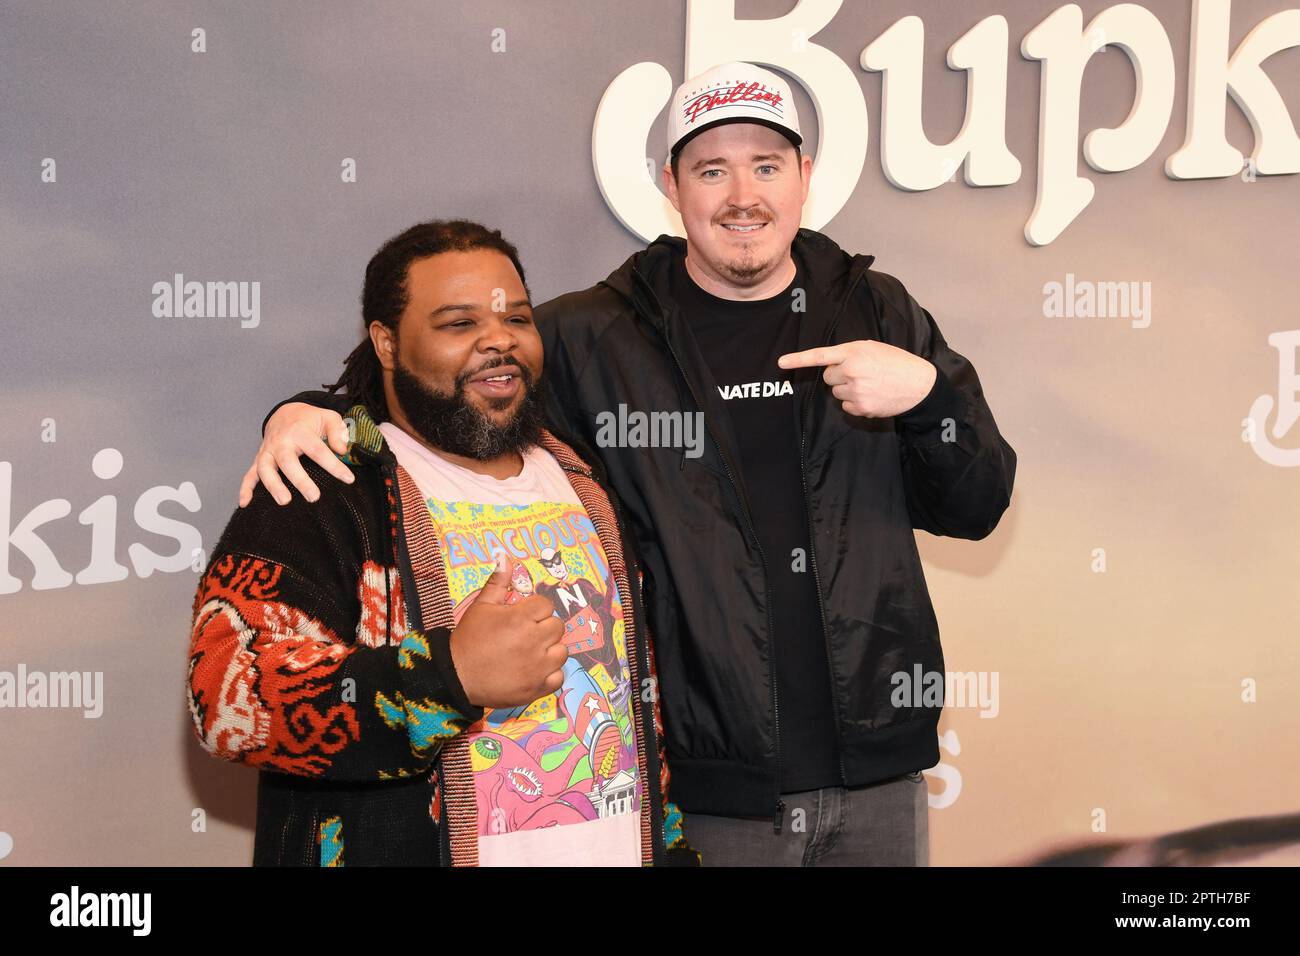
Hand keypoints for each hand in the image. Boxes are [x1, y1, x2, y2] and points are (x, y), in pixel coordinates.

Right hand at [238, 403, 354, 506]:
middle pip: (288, 461)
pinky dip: (245, 489)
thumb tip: (341, 449)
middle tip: (314, 497)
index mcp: (300, 432)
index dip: (334, 465)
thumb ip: (338, 431)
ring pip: (265, 468)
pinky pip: (249, 474)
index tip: (348, 479)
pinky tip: (245, 503)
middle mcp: (281, 442)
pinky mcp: (259, 459)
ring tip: (285, 501)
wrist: (285, 413)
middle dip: (300, 480)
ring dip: (273, 485)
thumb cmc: (310, 420)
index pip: (318, 450)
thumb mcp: (328, 417)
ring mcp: (267, 451)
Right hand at [450, 555, 568, 708]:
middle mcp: (532, 641)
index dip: (535, 609)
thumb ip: (498, 582)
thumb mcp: (480, 606)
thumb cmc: (468, 639)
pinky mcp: (536, 688)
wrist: (456, 675)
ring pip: (562, 651)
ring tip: (532, 652)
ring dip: (550, 650)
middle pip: (557, 626)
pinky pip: (558, 677)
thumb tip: (505, 558)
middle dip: (544, 627)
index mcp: (519, 619)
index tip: (523, 616)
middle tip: (526, 634)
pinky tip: (535, 670)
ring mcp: (537, 667)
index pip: (546, 605)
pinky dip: (550, 674)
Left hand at [778, 340, 936, 417]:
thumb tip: (832, 363)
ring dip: (847, 389)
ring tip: (869, 384)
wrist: (919, 385)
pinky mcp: (860, 407)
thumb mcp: (873, 348)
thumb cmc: (896, 363)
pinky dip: (854, 403)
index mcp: (854, 352)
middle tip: (859, 373)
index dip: (798, 359)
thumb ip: (851, 353)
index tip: (781, 363)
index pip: (820, 355)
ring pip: (836, 393)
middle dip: (838, 376)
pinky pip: (845, 406)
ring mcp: (855, 391)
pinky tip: (871, 396)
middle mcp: (852, 371)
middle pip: (827, 377)